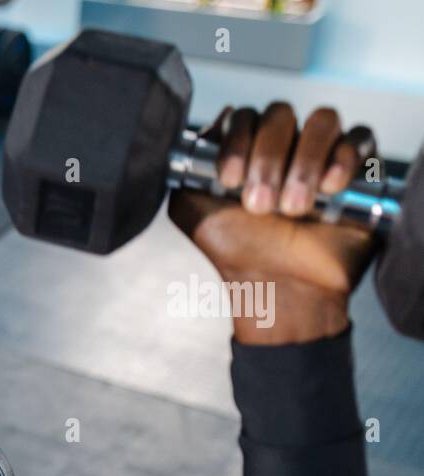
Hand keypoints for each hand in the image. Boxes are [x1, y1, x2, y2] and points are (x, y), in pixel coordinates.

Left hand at [168, 103, 379, 344]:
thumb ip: (190, 165)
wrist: (278, 288)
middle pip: (281, 113)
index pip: (246, 116)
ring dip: (303, 161)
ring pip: (322, 120)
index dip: (236, 141)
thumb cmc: (237, 252)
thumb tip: (217, 120)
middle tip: (260, 205)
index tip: (229, 180)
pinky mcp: (359, 169)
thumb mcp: (192, 210)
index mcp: (249, 150)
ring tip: (294, 207)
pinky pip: (360, 137)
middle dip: (266, 158)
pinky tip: (330, 190)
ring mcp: (323, 154)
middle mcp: (286, 147)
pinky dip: (343, 158)